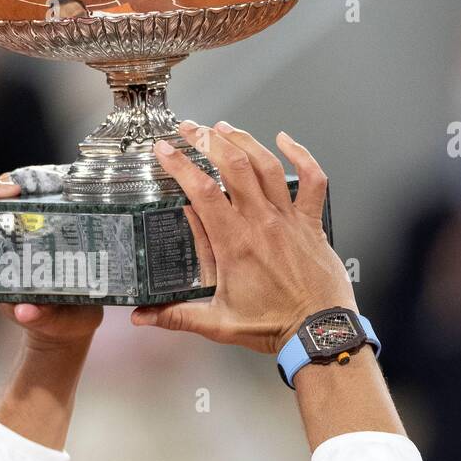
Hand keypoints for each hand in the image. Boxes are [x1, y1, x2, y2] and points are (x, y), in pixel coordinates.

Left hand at [0, 174, 103, 347]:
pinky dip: (48, 189)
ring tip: (59, 181)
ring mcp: (19, 236)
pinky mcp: (39, 230)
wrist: (71, 322)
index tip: (11, 194)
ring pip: (11, 197)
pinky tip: (69, 187)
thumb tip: (26, 312)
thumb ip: (40, 318)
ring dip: (30, 182)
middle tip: (38, 183)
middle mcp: (0, 246)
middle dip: (6, 184)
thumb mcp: (52, 323)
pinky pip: (35, 201)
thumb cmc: (57, 323)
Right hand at [131, 121, 355, 353]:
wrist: (319, 332)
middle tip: (190, 128)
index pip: (202, 192)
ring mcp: (288, 220)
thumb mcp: (218, 324)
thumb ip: (176, 316)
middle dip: (208, 140)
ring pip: (267, 166)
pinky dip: (301, 155)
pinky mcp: (311, 223)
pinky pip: (313, 180)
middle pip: (233, 167)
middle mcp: (262, 224)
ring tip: (224, 127)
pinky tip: (286, 140)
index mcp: (235, 244)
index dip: (180, 164)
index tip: (165, 149)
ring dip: (244, 141)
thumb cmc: (273, 327)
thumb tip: (142, 317)